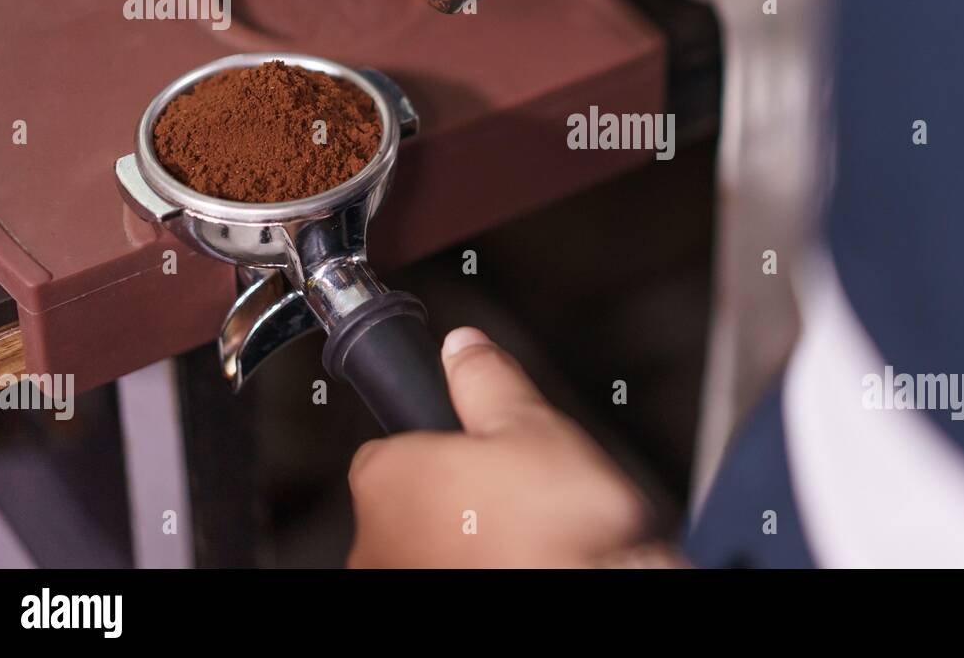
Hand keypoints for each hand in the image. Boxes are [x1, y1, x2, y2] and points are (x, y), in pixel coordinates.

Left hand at [347, 327, 661, 567]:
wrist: (590, 590)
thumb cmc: (557, 530)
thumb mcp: (532, 425)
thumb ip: (487, 380)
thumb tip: (464, 347)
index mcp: (389, 477)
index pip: (393, 446)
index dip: (444, 443)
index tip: (478, 450)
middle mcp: (373, 541)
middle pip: (409, 501)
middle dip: (455, 494)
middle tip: (512, 491)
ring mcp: (396, 582)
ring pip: (426, 547)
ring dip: (463, 539)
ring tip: (523, 534)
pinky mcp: (415, 615)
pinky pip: (445, 574)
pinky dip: (475, 569)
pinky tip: (517, 564)